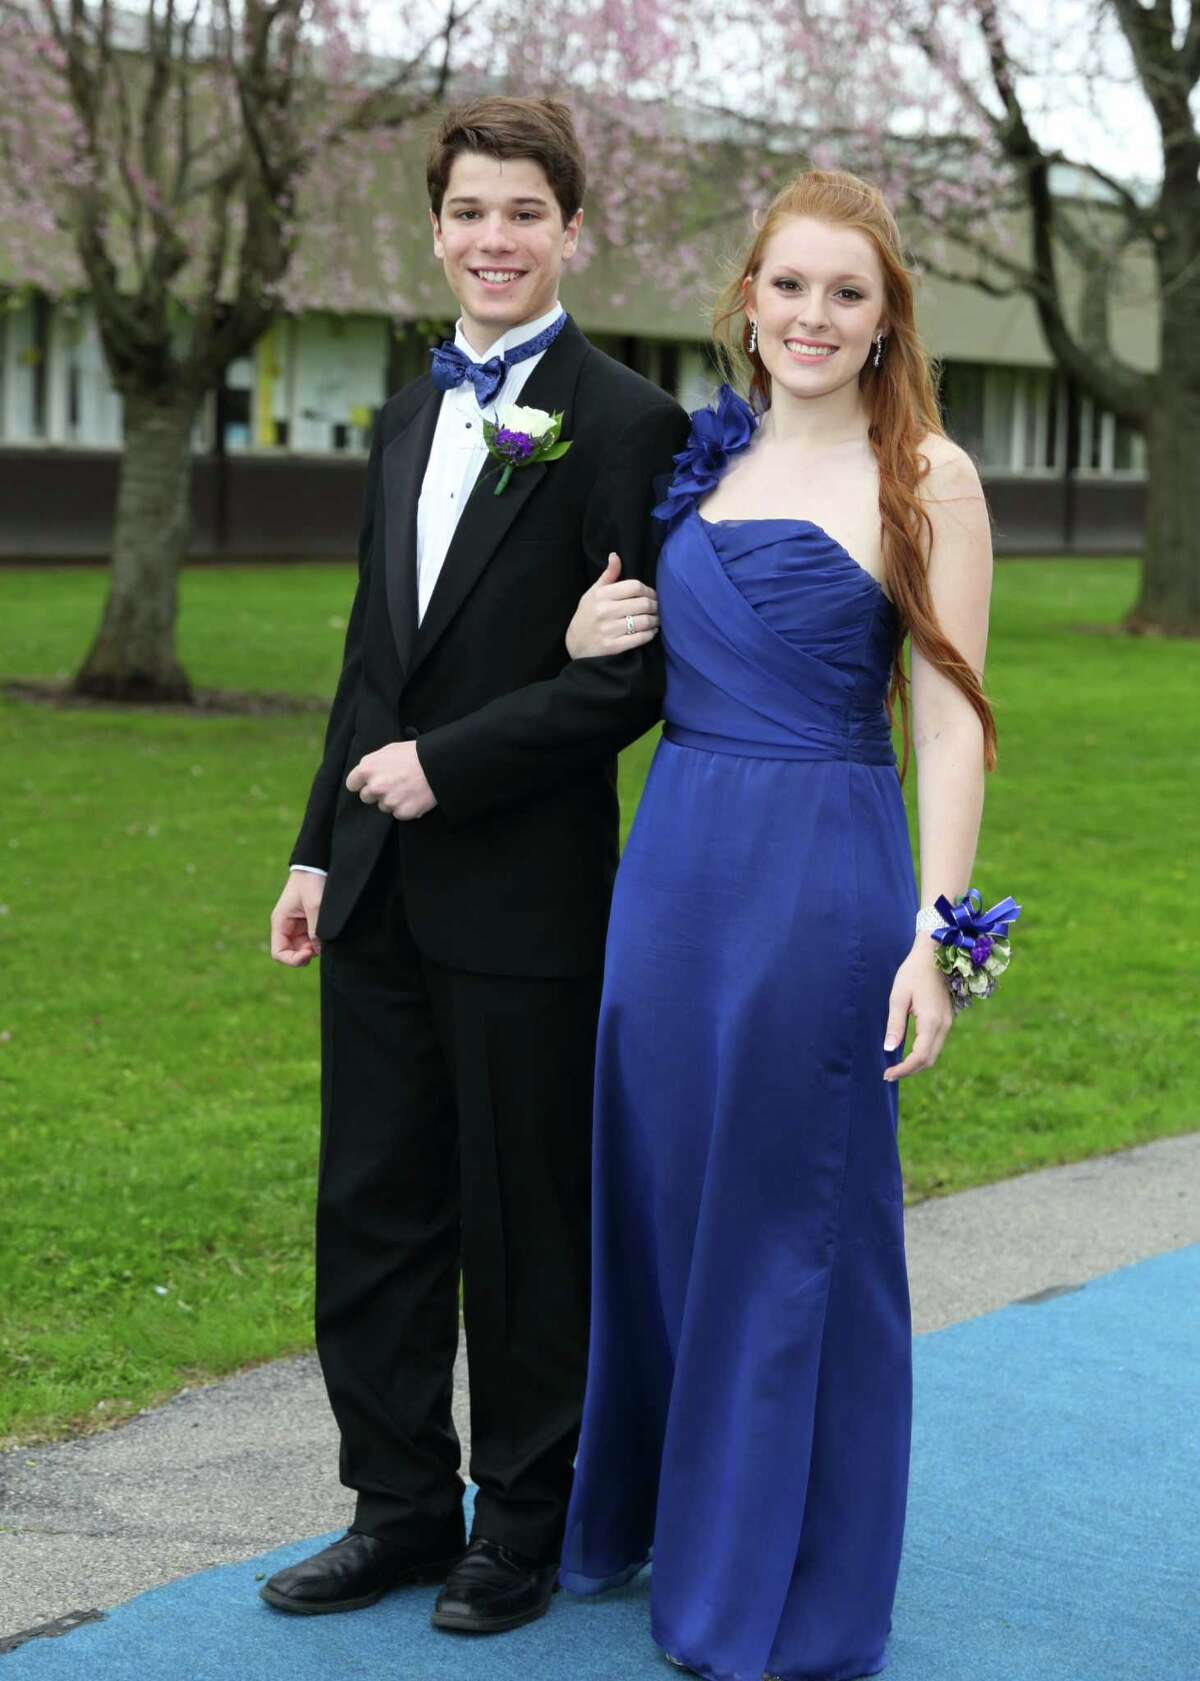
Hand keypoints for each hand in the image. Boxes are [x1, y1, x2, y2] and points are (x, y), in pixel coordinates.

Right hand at [270, 871, 324, 967]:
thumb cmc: (312, 881)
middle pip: (293, 953)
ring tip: (326, 936)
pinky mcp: (310, 923)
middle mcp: (288, 927)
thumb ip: (316, 930)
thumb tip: (319, 951)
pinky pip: (314, 940)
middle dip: (307, 954)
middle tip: (322, 945)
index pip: (278, 953)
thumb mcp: (315, 905)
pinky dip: (321, 941)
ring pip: (305, 948)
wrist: (318, 864)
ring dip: (316, 947)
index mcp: (281, 922)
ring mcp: (299, 926)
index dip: (293, 960)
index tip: (309, 953)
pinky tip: (329, 933)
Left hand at [346, 741, 435, 819]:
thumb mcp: (388, 751)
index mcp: (367, 769)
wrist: (437, 764)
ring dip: (392, 801)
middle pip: (366, 797)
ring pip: (383, 806)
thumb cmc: (413, 753)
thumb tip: (367, 776)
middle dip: (376, 792)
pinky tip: (414, 797)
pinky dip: (405, 808)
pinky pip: (398, 814)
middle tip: (392, 784)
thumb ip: (373, 764)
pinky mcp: (403, 812)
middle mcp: (375, 787)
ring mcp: (389, 801)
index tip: (369, 782)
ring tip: (407, 789)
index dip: (361, 783)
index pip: (352, 784)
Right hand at [566, 553, 659, 658]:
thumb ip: (608, 576)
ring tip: (655, 620)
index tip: (652, 595)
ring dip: (655, 621)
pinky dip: (650, 634)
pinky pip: (639, 638)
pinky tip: (651, 631)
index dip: (649, 590)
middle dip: (655, 606)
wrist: (574, 644)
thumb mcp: (593, 593)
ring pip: (644, 621)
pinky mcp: (612, 646)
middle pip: (643, 604)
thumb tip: (615, 555)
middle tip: (657, 608)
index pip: (635, 586)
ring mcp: (608, 630)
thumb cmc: (587, 615)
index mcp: (601, 595)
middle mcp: (604, 611)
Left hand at [882, 941, 952, 1080]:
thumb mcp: (898, 997)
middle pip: (929, 1060)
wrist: (934, 955)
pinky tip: (908, 1053)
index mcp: (931, 1021)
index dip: (904, 1069)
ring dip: (916, 1064)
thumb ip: (895, 1025)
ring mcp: (947, 1023)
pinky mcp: (946, 1019)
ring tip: (896, 1067)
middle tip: (888, 1074)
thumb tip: (889, 1049)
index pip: (919, 1056)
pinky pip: (936, 1044)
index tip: (886, 1074)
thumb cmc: (912, 973)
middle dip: (909, 1070)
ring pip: (934, 1054)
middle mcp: (943, 1026)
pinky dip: (923, 1054)